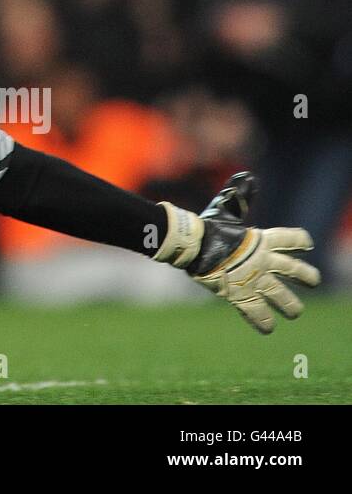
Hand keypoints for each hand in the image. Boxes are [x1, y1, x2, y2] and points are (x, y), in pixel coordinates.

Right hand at [156, 172, 319, 333]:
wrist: (192, 244)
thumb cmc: (206, 225)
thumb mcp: (225, 209)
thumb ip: (238, 196)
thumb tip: (248, 177)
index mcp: (262, 239)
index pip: (292, 239)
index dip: (300, 241)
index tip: (306, 243)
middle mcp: (265, 261)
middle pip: (296, 271)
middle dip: (307, 276)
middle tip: (313, 281)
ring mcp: (255, 280)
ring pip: (284, 298)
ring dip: (291, 306)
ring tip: (294, 311)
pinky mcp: (241, 295)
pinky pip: (258, 314)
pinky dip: (263, 322)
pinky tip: (267, 328)